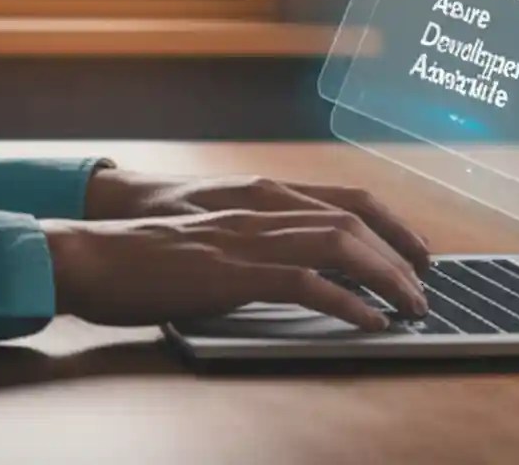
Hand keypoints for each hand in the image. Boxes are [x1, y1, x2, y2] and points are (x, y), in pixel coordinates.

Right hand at [84, 170, 429, 272]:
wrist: (93, 255)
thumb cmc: (146, 253)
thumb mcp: (213, 238)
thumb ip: (255, 243)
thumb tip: (291, 268)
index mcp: (260, 197)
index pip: (345, 198)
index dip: (390, 222)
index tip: (417, 250)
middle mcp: (262, 209)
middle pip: (353, 220)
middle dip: (399, 254)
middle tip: (425, 287)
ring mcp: (248, 239)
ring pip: (338, 245)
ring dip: (385, 277)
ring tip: (410, 306)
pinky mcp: (231, 273)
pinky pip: (304, 283)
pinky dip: (345, 302)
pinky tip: (368, 321)